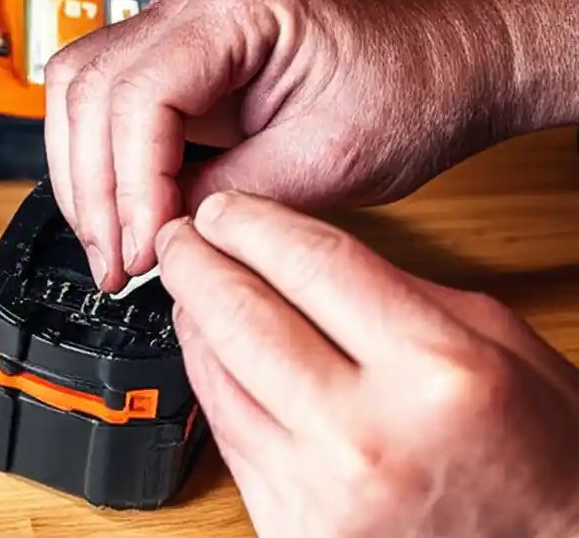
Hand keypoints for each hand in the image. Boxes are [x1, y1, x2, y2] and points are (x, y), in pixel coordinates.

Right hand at [44, 0, 519, 291]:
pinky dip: (104, 158)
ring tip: (108, 244)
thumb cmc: (413, 93)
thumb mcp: (327, 162)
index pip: (140, 91)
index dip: (129, 182)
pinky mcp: (181, 48)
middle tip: (113, 261)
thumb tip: (158, 236)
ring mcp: (184, 16)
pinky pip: (108, 95)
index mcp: (242, 2)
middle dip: (93, 186)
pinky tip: (119, 210)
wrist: (449, 66)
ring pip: (80, 87)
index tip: (139, 248)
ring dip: (84, 173)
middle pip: (90, 85)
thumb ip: (231, 196)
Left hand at [158, 192, 578, 537]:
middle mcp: (368, 433)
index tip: (224, 210)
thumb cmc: (534, 448)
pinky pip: (224, 433)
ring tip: (190, 287)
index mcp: (434, 369)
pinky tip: (211, 350)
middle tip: (182, 238)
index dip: (249, 223)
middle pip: (241, 316)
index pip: (309, 264)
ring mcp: (321, 489)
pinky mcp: (290, 527)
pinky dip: (209, 381)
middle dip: (197, 262)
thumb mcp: (491, 336)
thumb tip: (290, 251)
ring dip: (192, 319)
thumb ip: (389, 287)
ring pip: (216, 374)